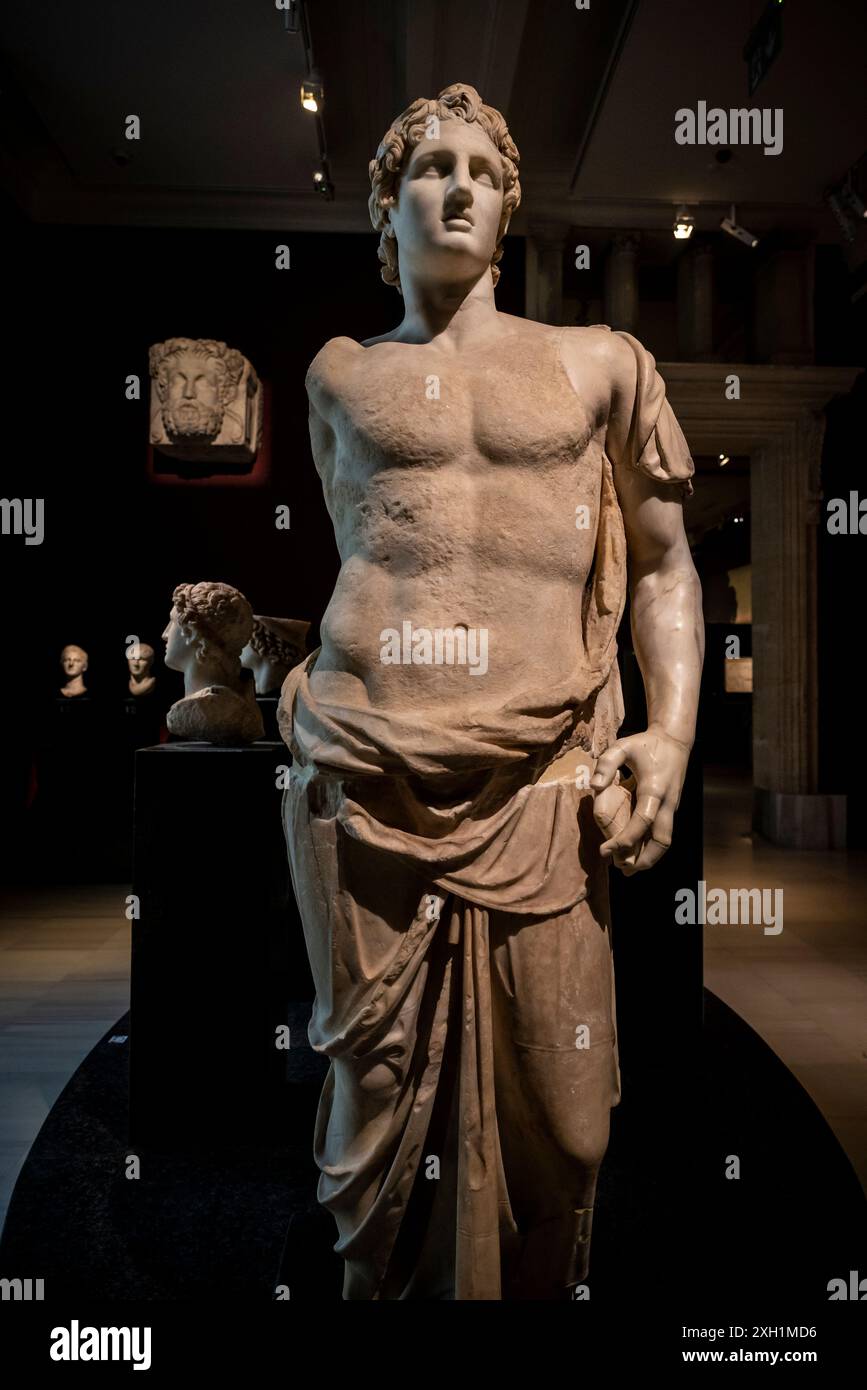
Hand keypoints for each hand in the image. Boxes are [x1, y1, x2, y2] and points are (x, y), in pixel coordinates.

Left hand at [590, 725, 690, 874]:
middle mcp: (666, 803)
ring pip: (666, 841)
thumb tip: (594, 786)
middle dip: (644, 860)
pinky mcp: (671, 809)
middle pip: (661, 841)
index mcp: (653, 789)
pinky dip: (651, 847)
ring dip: (650, 858)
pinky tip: (636, 854)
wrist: (675, 741)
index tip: (606, 850)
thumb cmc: (646, 744)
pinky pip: (663, 834)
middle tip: (622, 869)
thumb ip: (606, 763)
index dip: (625, 839)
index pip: (642, 822)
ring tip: (629, 869)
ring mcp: (671, 808)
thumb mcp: (623, 746)